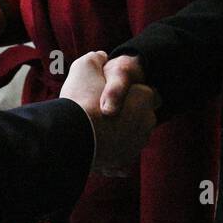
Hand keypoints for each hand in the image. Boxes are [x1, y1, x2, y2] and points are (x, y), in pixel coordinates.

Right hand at [61, 51, 157, 171]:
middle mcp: (146, 124)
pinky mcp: (121, 164)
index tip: (113, 90)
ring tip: (95, 126)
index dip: (131, 89)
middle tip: (102, 107)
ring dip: (117, 132)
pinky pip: (119, 159)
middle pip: (139, 116)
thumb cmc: (82, 99)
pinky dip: (111, 154)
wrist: (73, 137)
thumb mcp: (86, 65)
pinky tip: (98, 146)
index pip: (148, 92)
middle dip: (126, 112)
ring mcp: (135, 146)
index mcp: (145, 99)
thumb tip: (100, 58)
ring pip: (129, 137)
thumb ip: (96, 59)